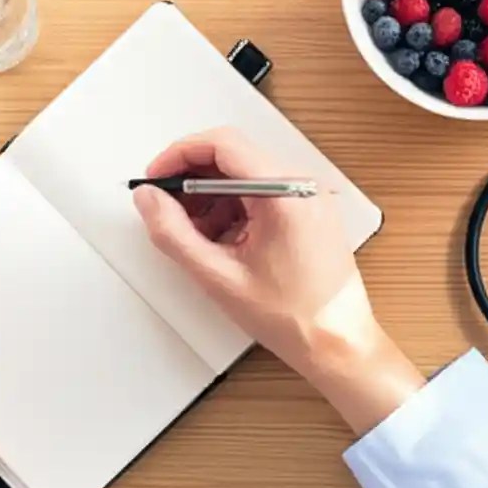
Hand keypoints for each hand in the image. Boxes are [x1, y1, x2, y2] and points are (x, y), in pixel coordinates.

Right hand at [133, 128, 423, 433]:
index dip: (179, 155)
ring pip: (245, 177)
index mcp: (286, 193)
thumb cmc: (295, 318)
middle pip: (233, 158)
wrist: (338, 343)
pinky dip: (233, 210)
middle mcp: (302, 187)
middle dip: (192, 180)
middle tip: (165, 207)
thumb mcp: (219, 276)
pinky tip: (219, 242)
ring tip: (193, 236)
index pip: (223, 145)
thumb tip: (150, 200)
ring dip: (211, 198)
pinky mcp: (308, 213)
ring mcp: (308, 199)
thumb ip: (174, 233)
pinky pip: (262, 195)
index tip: (156, 177)